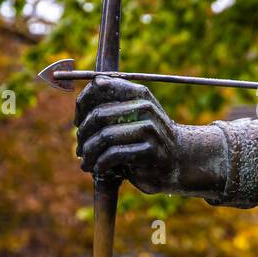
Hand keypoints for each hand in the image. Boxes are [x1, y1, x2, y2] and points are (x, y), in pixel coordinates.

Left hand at [75, 76, 178, 192]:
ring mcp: (150, 128)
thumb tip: (91, 88)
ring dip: (89, 152)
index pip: (100, 87)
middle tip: (80, 149)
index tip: (78, 123)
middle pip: (99, 114)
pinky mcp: (150, 150)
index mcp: (138, 93)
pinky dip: (100, 164)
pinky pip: (114, 154)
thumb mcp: (132, 115)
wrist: (179, 160)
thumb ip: (114, 102)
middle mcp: (145, 107)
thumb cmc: (147, 138)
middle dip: (83, 135)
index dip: (82, 104)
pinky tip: (99, 169)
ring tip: (86, 162)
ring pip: (105, 136)